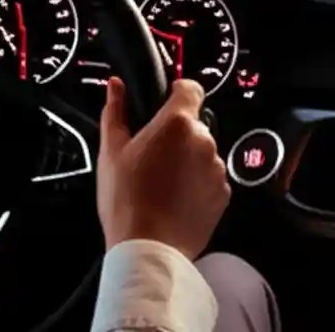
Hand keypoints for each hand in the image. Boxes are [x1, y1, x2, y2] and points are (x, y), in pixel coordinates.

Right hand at [97, 76, 229, 260]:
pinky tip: (175, 198)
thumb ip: (116, 111)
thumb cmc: (126, 201)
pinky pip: (210, 178)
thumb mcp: (111, 151)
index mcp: (177, 123)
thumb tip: (115, 87)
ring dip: (188, 159)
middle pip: (193, 124)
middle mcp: (204, 141)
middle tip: (152, 156)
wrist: (148, 248)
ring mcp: (216, 168)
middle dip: (176, 135)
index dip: (177, 92)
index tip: (165, 102)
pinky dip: (197, 183)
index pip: (190, 88)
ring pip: (202, 152)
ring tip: (161, 182)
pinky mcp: (223, 193)